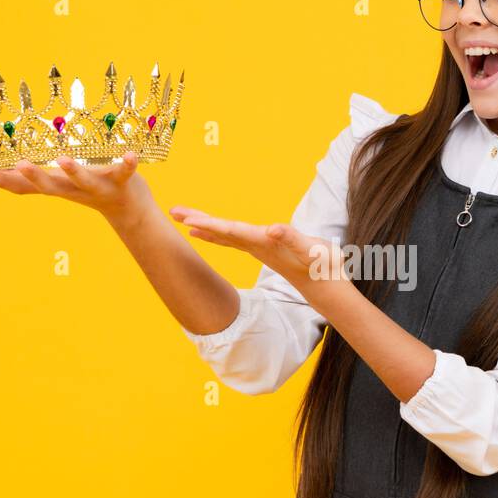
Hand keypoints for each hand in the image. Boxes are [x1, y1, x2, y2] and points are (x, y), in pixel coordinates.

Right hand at [0, 151, 153, 225]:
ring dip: (73, 172)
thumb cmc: (90, 186)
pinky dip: (127, 164)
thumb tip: (8, 165)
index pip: (27, 187)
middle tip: (18, 164)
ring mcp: (98, 187)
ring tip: (62, 159)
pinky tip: (130, 154)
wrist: (130, 210)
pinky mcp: (122, 183)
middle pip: (51, 186)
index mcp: (58, 187)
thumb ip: (39, 177)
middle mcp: (74, 190)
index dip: (5, 182)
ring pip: (83, 182)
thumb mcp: (61, 184)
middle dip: (34, 176)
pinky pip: (125, 173)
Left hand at [168, 206, 345, 294]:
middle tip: (173, 211)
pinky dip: (217, 233)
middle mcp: (256, 246)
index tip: (188, 221)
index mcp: (264, 244)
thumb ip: (293, 239)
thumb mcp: (312, 251)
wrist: (325, 286)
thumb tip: (272, 229)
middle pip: (221, 232)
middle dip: (198, 221)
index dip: (210, 225)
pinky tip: (205, 232)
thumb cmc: (321, 266)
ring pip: (224, 235)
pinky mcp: (262, 248)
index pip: (232, 232)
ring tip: (182, 219)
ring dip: (203, 226)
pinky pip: (232, 239)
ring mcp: (257, 248)